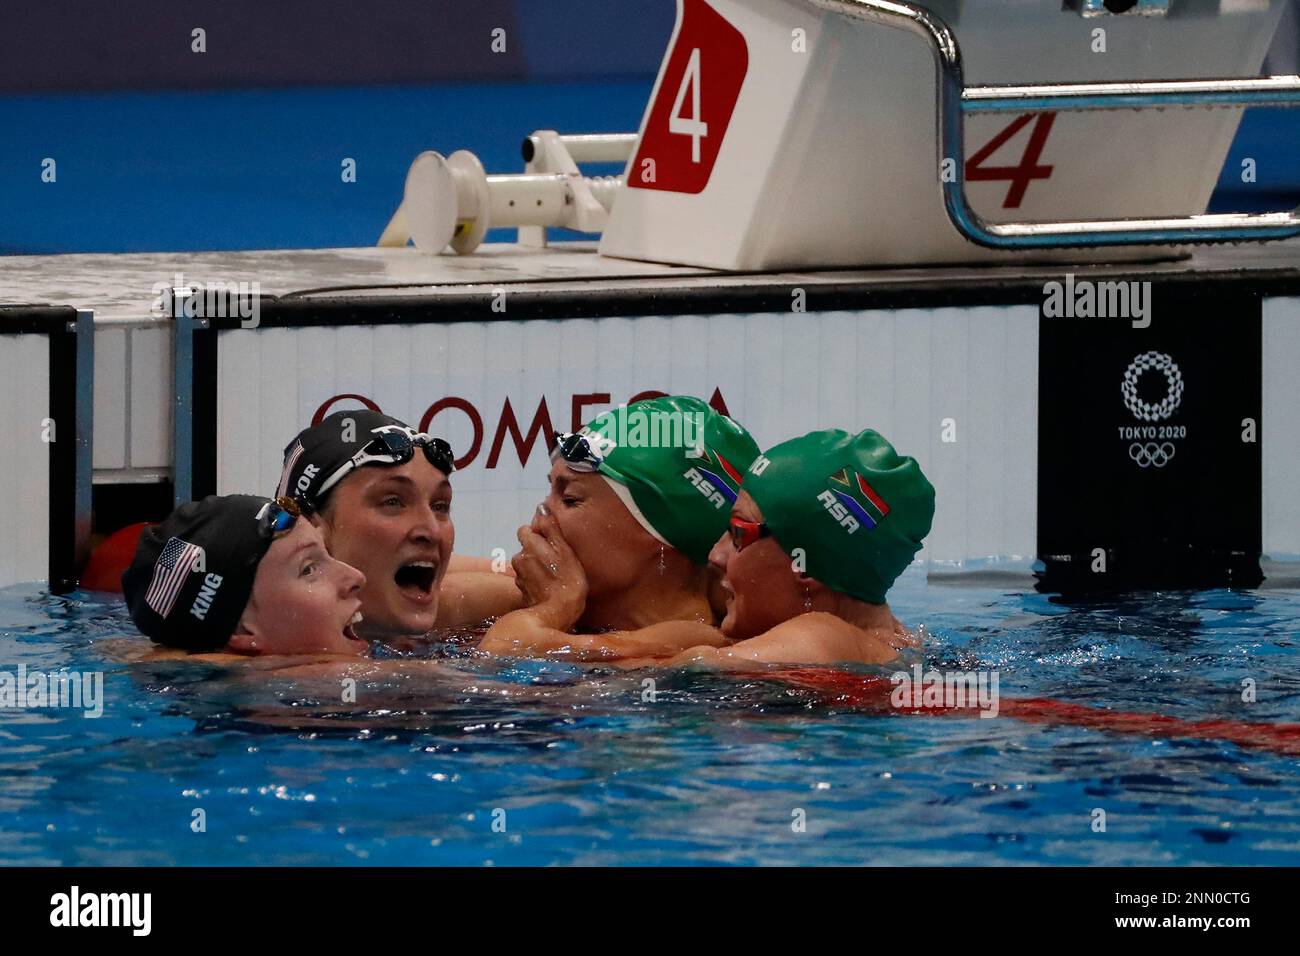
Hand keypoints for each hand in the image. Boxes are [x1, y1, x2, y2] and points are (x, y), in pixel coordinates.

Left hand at [510, 509, 586, 628]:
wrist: (558, 614)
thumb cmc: (567, 580)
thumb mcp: (565, 550)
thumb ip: (551, 528)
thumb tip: (541, 507)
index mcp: (529, 545)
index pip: (526, 529)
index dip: (539, 533)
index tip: (554, 542)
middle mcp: (519, 558)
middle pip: (526, 547)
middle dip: (538, 550)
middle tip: (558, 559)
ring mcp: (519, 576)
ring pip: (527, 562)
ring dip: (537, 565)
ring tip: (555, 574)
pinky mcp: (522, 590)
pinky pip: (528, 578)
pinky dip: (536, 579)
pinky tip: (549, 585)